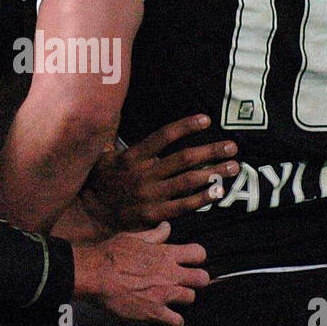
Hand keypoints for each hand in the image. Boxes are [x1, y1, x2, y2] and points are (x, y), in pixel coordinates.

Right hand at [72, 222, 208, 325]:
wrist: (94, 275)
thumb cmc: (110, 255)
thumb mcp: (133, 238)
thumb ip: (154, 235)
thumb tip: (167, 227)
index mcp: (165, 254)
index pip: (199, 253)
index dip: (197, 257)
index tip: (191, 261)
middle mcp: (170, 274)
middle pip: (202, 278)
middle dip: (197, 279)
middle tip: (187, 281)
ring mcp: (164, 294)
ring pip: (191, 298)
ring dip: (183, 298)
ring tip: (174, 298)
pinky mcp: (154, 312)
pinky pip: (177, 321)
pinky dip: (175, 320)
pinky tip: (168, 317)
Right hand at [81, 114, 238, 231]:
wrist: (93, 213)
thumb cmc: (102, 180)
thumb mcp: (104, 155)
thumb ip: (117, 136)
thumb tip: (115, 111)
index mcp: (133, 157)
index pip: (163, 136)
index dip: (186, 126)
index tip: (207, 120)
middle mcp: (143, 174)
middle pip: (183, 159)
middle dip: (211, 151)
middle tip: (232, 146)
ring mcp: (150, 195)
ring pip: (188, 181)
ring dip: (214, 173)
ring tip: (233, 166)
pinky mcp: (154, 214)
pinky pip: (183, 206)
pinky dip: (202, 198)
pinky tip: (219, 191)